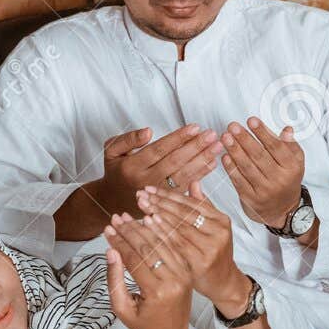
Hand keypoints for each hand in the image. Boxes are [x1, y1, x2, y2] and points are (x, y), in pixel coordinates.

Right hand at [89, 125, 222, 217]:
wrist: (112, 201)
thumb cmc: (116, 171)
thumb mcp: (111, 151)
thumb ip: (127, 139)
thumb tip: (149, 131)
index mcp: (133, 167)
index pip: (159, 149)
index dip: (179, 138)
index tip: (195, 127)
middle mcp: (146, 182)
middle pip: (175, 162)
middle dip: (195, 147)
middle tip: (212, 135)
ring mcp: (158, 193)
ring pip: (184, 175)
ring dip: (203, 160)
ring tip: (217, 146)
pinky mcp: (167, 202)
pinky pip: (187, 186)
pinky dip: (201, 174)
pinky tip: (212, 162)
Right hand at [102, 214, 193, 328]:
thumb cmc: (142, 326)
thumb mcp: (121, 307)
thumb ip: (114, 278)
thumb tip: (110, 251)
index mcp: (157, 292)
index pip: (134, 258)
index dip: (119, 242)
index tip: (107, 229)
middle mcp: (174, 281)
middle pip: (149, 247)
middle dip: (131, 230)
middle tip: (117, 218)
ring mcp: (184, 275)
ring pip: (163, 244)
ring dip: (146, 228)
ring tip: (130, 217)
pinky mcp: (188, 272)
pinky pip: (173, 248)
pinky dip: (161, 233)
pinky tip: (150, 222)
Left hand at [135, 181, 250, 318]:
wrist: (224, 283)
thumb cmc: (213, 255)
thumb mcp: (213, 229)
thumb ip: (203, 206)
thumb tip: (194, 183)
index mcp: (221, 220)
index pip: (190, 203)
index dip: (168, 195)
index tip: (149, 189)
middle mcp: (218, 232)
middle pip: (183, 214)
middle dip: (160, 203)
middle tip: (140, 195)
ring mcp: (210, 248)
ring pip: (178, 229)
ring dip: (157, 216)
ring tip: (141, 207)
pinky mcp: (200, 264)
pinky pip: (175, 246)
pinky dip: (160, 235)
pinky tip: (147, 227)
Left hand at [222, 118, 305, 228]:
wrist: (283, 210)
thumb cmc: (287, 180)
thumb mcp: (296, 162)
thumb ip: (290, 145)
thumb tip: (286, 129)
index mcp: (291, 168)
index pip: (276, 147)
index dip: (263, 133)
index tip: (252, 121)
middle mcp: (279, 180)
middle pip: (259, 156)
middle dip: (244, 139)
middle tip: (233, 126)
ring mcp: (264, 191)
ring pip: (247, 167)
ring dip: (235, 150)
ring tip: (226, 137)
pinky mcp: (251, 199)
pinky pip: (239, 181)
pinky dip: (231, 167)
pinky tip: (225, 155)